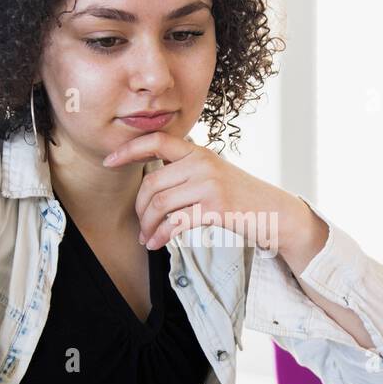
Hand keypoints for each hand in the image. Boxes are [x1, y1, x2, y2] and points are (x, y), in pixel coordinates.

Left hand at [103, 130, 292, 250]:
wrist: (274, 211)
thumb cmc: (240, 196)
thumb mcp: (213, 173)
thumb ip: (186, 170)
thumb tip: (151, 183)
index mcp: (198, 151)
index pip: (156, 140)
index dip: (128, 149)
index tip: (108, 161)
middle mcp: (201, 163)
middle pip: (152, 183)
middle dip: (139, 209)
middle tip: (140, 225)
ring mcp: (209, 184)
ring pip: (159, 205)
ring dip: (148, 226)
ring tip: (146, 238)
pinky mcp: (215, 207)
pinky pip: (175, 223)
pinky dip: (161, 236)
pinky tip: (157, 243)